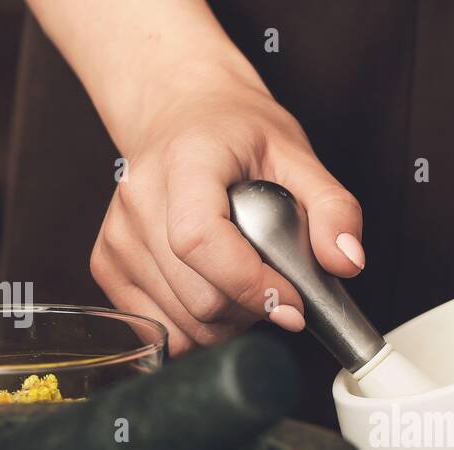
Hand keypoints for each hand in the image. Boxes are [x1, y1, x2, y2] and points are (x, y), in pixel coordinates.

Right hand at [89, 77, 364, 353]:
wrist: (180, 116)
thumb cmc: (237, 137)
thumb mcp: (297, 156)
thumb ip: (333, 207)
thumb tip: (347, 261)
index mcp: (186, 162)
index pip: (201, 241)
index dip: (251, 285)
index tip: (292, 304)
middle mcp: (140, 199)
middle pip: (198, 297)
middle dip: (252, 310)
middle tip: (276, 286)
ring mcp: (118, 236)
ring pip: (181, 324)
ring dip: (228, 324)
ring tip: (244, 283)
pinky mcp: (107, 265)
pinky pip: (159, 330)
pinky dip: (196, 329)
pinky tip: (213, 294)